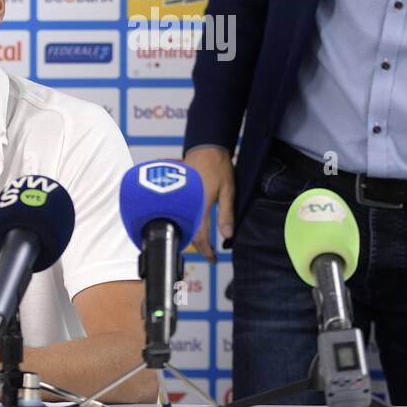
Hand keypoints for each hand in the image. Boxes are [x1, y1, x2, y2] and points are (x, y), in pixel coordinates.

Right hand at [184, 146, 235, 263]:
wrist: (205, 145)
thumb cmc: (218, 165)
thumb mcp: (228, 189)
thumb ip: (226, 213)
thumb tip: (227, 236)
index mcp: (200, 206)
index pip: (199, 236)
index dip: (206, 251)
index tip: (213, 260)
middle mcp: (186, 204)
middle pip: (188, 233)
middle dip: (197, 246)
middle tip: (209, 254)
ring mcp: (180, 198)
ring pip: (182, 223)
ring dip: (191, 234)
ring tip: (202, 242)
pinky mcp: (177, 193)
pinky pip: (179, 213)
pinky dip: (186, 222)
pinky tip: (193, 224)